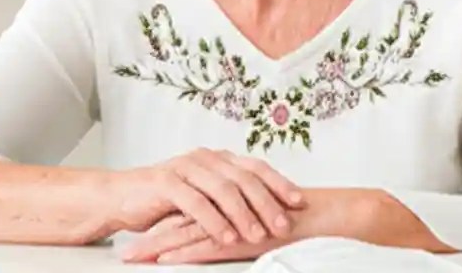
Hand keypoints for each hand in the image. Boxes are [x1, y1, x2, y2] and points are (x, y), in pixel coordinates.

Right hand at [107, 149, 305, 248]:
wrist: (120, 197)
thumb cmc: (166, 200)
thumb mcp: (204, 195)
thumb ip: (231, 197)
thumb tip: (271, 211)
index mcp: (219, 158)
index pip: (256, 168)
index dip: (280, 183)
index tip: (300, 201)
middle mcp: (206, 158)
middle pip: (245, 179)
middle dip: (267, 204)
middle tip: (283, 225)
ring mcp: (186, 167)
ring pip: (223, 190)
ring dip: (244, 215)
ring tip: (257, 236)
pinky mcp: (166, 182)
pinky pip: (196, 203)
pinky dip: (215, 221)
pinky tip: (226, 238)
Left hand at [120, 189, 382, 264]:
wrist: (336, 213)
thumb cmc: (311, 220)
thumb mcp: (273, 224)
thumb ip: (251, 225)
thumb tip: (233, 237)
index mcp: (237, 204)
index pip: (194, 213)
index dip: (166, 223)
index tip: (140, 235)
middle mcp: (234, 207)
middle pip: (184, 220)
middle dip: (152, 234)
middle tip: (125, 249)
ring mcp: (240, 219)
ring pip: (192, 231)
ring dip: (159, 245)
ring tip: (132, 256)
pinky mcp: (248, 233)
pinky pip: (213, 243)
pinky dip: (187, 250)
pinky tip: (167, 259)